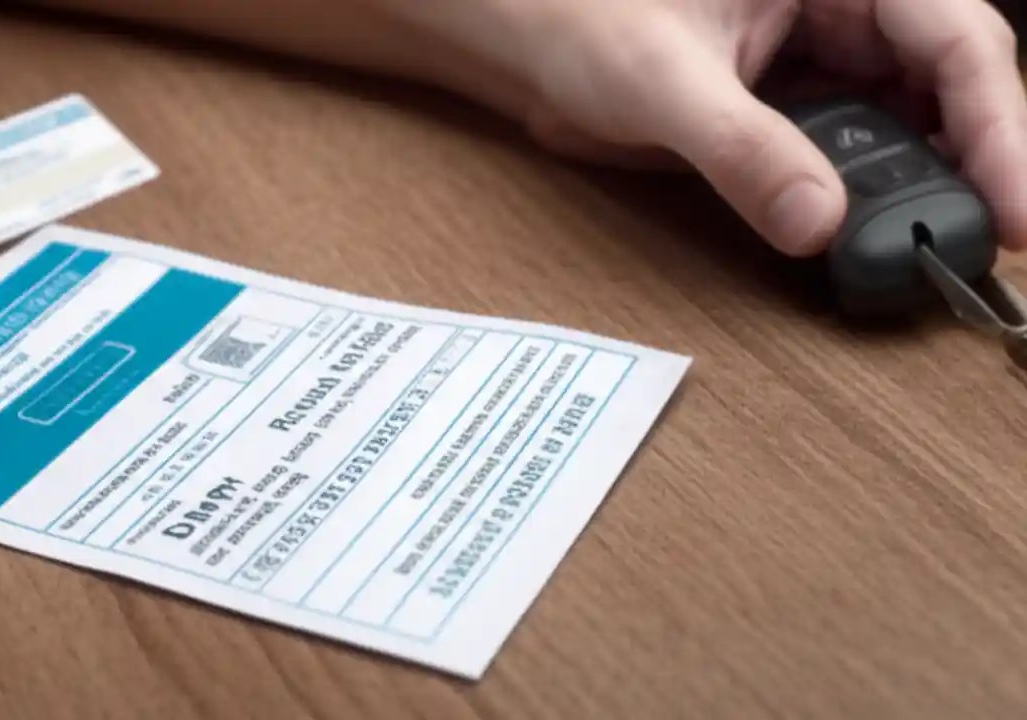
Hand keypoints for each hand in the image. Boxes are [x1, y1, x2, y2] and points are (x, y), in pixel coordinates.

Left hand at [390, 0, 1026, 256]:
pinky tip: (863, 238)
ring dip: (916, 190)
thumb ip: (740, 148)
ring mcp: (823, 64)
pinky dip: (862, 201)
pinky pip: (852, 157)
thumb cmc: (583, 21)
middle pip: (949, 88)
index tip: (1016, 209)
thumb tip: (816, 222)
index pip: (954, 38)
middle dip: (969, 166)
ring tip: (922, 251)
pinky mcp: (794, 111)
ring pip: (906, 128)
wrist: (532, 43)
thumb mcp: (661, 80)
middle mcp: (845, 13)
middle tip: (972, 249)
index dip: (1002, 125)